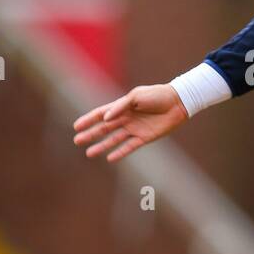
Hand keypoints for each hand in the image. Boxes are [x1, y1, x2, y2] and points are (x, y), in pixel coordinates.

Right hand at [73, 84, 187, 162]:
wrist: (177, 102)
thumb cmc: (156, 95)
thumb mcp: (136, 96)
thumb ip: (120, 107)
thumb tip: (105, 118)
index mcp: (122, 107)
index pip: (101, 114)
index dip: (88, 120)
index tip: (76, 126)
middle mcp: (126, 119)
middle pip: (104, 129)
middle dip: (90, 135)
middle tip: (77, 141)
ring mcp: (134, 129)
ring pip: (114, 140)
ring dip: (101, 146)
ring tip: (89, 153)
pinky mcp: (144, 138)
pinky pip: (129, 147)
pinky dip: (120, 153)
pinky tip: (109, 158)